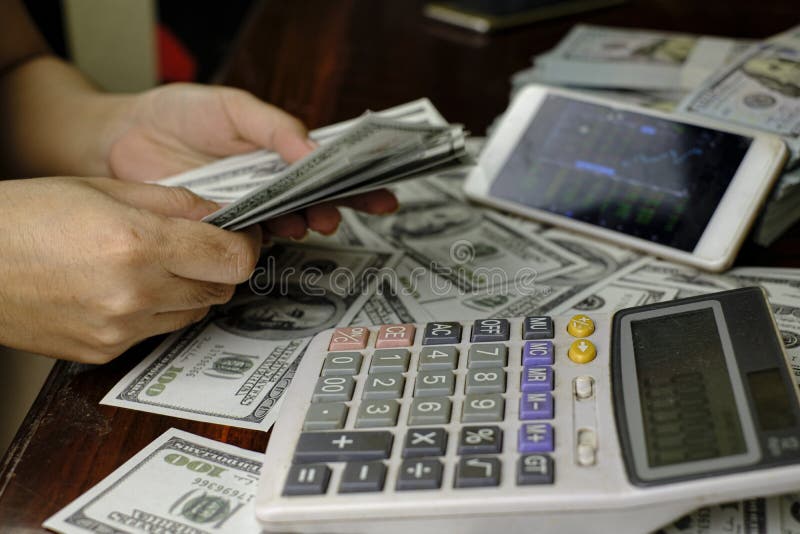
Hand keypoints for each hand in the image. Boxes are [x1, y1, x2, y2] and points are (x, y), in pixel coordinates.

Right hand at [0, 177, 259, 362]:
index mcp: (138, 243)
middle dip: (219, 266)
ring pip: (193, 313)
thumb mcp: (105, 189)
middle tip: (200, 246)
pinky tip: (124, 288)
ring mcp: (119, 329)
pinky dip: (157, 311)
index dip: (246, 244)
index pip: (233, 258)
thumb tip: (222, 214)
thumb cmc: (26, 216)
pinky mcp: (104, 352)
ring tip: (154, 264)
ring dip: (189, 289)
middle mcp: (135, 293)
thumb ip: (175, 203)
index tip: (242, 235)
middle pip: (220, 289)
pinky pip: (157, 332)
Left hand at [107, 83, 396, 238]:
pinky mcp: (220, 228)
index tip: (385, 193)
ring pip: (289, 221)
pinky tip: (280, 231)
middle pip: (317, 199)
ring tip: (314, 220)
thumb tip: (312, 150)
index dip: (358, 180)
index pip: (327, 168)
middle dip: (342, 207)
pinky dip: (269, 237)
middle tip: (354, 211)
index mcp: (278, 152)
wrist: (117, 141)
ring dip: (307, 222)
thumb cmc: (175, 114)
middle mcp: (268, 184)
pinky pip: (252, 237)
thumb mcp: (232, 107)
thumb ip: (274, 127)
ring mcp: (246, 208)